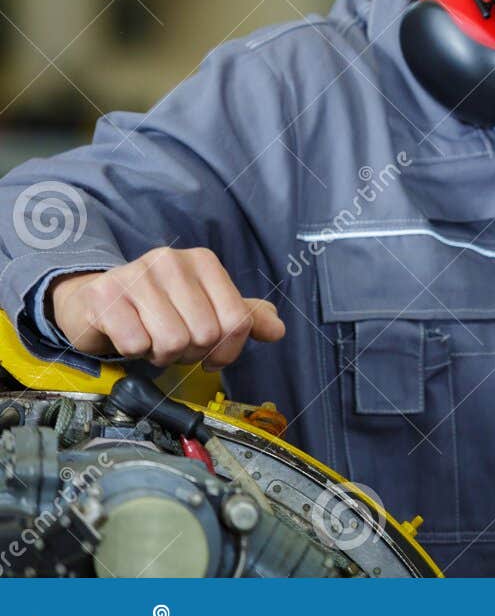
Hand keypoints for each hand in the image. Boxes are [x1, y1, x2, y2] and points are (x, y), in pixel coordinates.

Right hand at [48, 247, 285, 368]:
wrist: (94, 302)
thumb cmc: (157, 308)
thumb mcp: (206, 308)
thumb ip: (244, 317)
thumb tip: (279, 329)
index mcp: (204, 261)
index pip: (238, 321)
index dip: (227, 350)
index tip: (211, 354)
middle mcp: (171, 260)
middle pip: (206, 334)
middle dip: (191, 353)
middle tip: (173, 344)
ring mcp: (136, 275)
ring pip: (173, 342)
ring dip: (162, 355)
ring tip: (151, 340)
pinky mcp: (105, 296)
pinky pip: (136, 344)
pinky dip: (134, 352)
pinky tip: (128, 336)